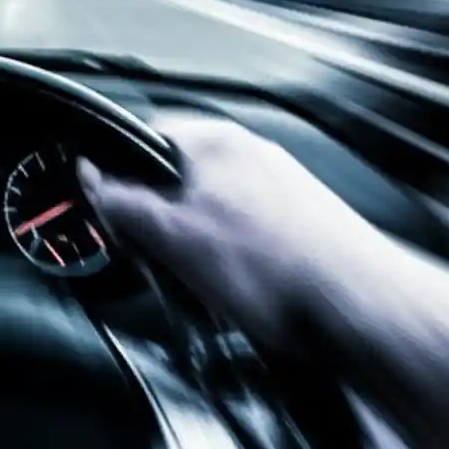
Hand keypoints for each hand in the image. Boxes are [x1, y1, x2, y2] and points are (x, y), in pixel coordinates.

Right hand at [78, 114, 388, 353]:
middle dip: (161, 226)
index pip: (142, 140)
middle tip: (160, 262)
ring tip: (206, 288)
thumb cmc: (278, 270)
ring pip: (211, 214)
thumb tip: (88, 179)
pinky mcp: (302, 223)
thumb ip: (122, 203)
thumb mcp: (173, 239)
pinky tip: (242, 295)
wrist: (360, 308)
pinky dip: (235, 265)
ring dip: (197, 251)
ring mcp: (280, 188)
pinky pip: (246, 238)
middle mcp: (252, 154)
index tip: (110, 214)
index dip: (116, 179)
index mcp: (216, 142)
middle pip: (176, 181)